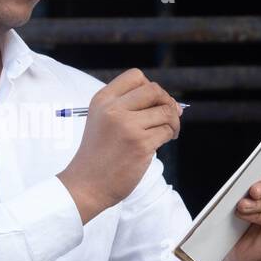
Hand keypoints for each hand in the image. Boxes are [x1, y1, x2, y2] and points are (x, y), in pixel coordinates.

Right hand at [57, 68, 182, 223]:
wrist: (86, 184)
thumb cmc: (98, 155)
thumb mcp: (102, 121)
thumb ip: (129, 107)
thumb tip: (171, 103)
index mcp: (102, 100)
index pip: (135, 76)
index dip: (150, 87)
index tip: (153, 102)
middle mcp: (113, 109)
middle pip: (154, 90)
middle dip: (167, 101)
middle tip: (169, 115)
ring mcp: (128, 126)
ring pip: (165, 111)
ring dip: (173, 121)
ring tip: (169, 132)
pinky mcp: (141, 144)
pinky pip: (166, 131)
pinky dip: (169, 136)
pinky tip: (163, 142)